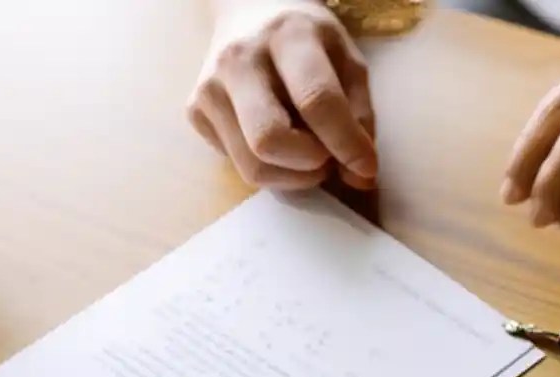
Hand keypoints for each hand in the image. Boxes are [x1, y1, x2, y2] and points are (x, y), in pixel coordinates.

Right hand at [188, 0, 376, 190]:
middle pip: (270, 140)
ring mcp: (209, 87)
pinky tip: (278, 140)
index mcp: (288, 36)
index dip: (345, 143)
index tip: (365, 167)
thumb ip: (360, 115)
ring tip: (307, 155)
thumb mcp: (346, 61)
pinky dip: (268, 167)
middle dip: (309, 165)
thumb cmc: (307, 42)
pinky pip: (237, 164)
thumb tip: (361, 177)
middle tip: (327, 158)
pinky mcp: (194, 111)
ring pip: (252, 166)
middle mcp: (239, 59)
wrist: (249, 13)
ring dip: (292, 176)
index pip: (316, 100)